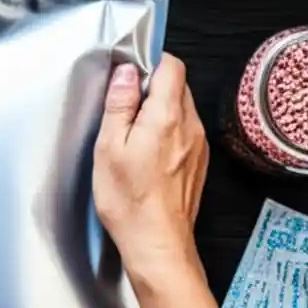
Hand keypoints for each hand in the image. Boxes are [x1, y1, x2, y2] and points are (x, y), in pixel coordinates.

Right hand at [93, 55, 208, 280]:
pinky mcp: (199, 162)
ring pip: (182, 108)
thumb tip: (127, 73)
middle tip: (126, 111)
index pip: (172, 65)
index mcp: (166, 117)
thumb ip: (120, 104)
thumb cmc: (130, 202)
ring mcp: (198, 145)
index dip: (150, 63)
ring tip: (133, 137)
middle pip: (178, 85)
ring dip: (160, 111)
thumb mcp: (109, 147)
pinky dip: (168, 133)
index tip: (130, 76)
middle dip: (153, 88)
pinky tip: (147, 156)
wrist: (157, 244)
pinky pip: (185, 131)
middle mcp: (189, 126)